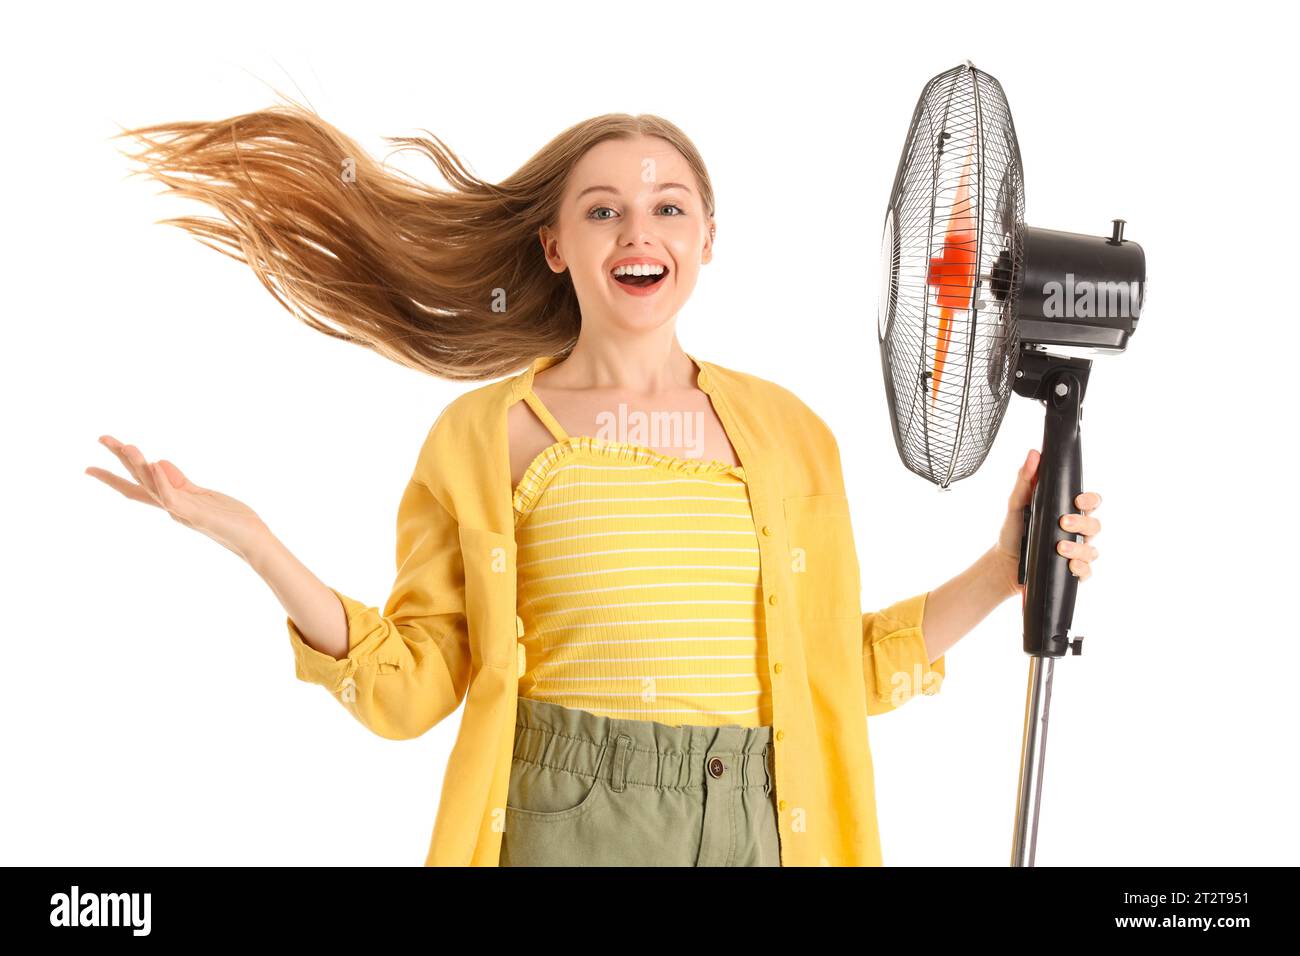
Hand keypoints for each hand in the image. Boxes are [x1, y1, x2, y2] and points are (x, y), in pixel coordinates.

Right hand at [86, 435, 267, 560]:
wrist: (254, 541)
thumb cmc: (232, 518)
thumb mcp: (202, 494)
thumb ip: (180, 480)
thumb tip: (158, 461)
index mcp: (174, 500)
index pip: (139, 485)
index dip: (116, 475)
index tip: (89, 467)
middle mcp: (173, 507)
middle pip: (140, 481)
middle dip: (121, 460)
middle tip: (101, 438)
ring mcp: (182, 512)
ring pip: (153, 486)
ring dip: (140, 465)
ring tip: (126, 445)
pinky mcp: (196, 515)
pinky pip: (174, 496)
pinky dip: (164, 480)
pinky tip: (156, 463)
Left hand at [994, 449, 1102, 595]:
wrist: (1003, 562)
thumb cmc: (1014, 530)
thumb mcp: (1016, 503)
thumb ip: (1025, 479)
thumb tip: (1033, 454)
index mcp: (1068, 512)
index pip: (1091, 502)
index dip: (1090, 499)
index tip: (1077, 499)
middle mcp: (1077, 532)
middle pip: (1095, 524)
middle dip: (1082, 522)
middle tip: (1062, 522)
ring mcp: (1078, 552)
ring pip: (1093, 549)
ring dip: (1079, 548)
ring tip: (1060, 546)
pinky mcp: (1072, 572)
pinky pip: (1086, 572)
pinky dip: (1081, 569)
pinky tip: (1070, 565)